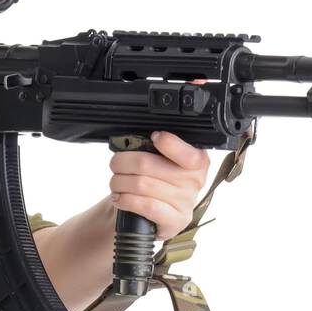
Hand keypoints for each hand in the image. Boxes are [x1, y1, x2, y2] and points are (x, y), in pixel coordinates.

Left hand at [108, 79, 211, 240]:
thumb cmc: (151, 181)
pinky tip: (120, 198)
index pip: (188, 151)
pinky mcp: (173, 222)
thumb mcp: (157, 155)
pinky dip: (126, 200)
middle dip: (122, 163)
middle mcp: (195, 181)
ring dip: (119, 182)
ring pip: (142, 185)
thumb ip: (161, 133)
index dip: (168, 143)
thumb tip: (187, 88)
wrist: (144, 215)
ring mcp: (185, 203)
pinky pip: (145, 206)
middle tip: (115, 165)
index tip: (154, 137)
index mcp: (196, 160)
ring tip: (115, 183)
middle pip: (150, 165)